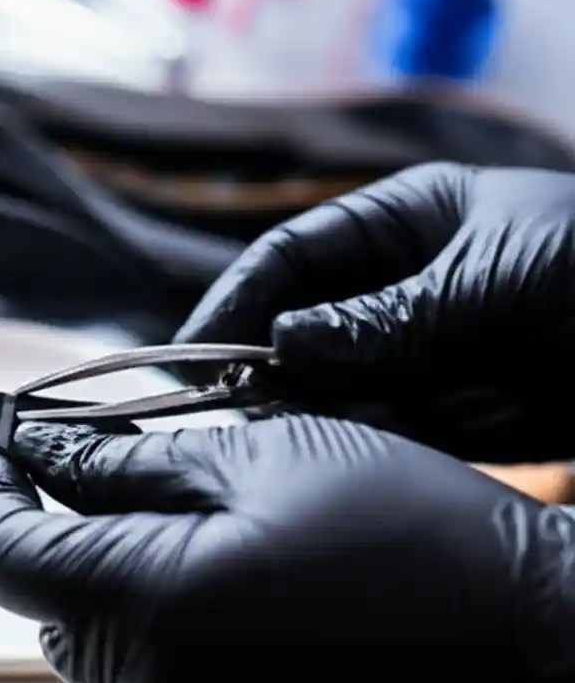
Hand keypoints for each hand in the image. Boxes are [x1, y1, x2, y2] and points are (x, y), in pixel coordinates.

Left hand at [0, 418, 574, 682]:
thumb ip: (125, 462)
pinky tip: (216, 571)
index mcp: (145, 610)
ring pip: (91, 635)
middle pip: (40, 596)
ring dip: (106, 566)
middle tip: (103, 456)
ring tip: (185, 509)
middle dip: (52, 518)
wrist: (529, 639)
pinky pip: (146, 670)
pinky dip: (151, 612)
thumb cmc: (408, 538)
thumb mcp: (258, 459)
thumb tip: (38, 449)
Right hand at [173, 162, 574, 463]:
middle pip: (314, 330)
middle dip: (274, 371)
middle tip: (226, 416)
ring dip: (321, 417)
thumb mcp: (492, 281)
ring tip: (278, 446)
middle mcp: (415, 286)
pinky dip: (373, 446)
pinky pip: (400, 430)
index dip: (236, 300)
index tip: (189, 351)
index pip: (297, 257)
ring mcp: (443, 350)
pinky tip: (345, 461)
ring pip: (349, 388)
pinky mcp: (474, 412)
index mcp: (414, 221)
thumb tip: (283, 345)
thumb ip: (386, 319)